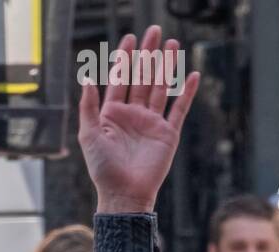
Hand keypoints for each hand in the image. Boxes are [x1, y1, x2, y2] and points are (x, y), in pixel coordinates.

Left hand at [78, 26, 198, 213]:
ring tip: (172, 44)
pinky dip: (186, 92)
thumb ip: (88, 106)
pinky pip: (179, 109)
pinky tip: (192, 75)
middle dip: (148, 55)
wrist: (124, 194)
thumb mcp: (89, 135)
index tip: (129, 39)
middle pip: (142, 78)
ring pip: (161, 88)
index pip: (120, 80)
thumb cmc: (103, 169)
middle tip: (154, 31)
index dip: (124, 59)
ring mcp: (151, 124)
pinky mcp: (167, 134)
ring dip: (166, 66)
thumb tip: (86, 78)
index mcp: (112, 115)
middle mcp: (133, 116)